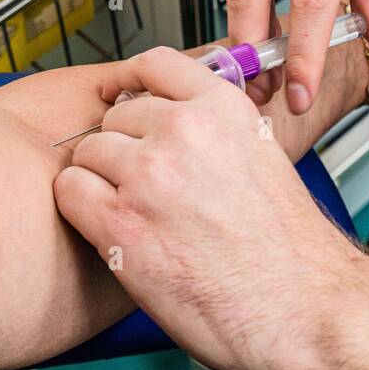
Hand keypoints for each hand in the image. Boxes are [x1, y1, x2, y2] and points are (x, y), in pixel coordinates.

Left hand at [53, 48, 359, 369]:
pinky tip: (114, 232)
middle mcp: (183, 130)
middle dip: (124, 147)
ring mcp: (148, 174)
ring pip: (87, 153)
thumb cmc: (286, 247)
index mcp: (222, 107)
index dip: (131, 83)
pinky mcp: (121, 223)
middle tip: (146, 186)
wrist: (298, 306)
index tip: (121, 96)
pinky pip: (70, 192)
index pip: (154, 63)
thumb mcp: (263, 155)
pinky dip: (81, 211)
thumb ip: (216, 127)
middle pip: (116, 115)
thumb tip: (173, 117)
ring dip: (101, 180)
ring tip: (136, 214)